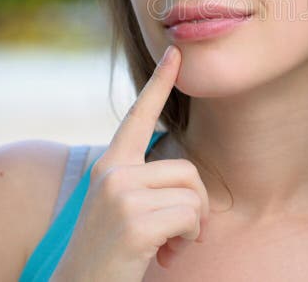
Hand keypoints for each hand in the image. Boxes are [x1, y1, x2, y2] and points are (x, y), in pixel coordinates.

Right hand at [53, 45, 208, 280]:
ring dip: (193, 226)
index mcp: (110, 165)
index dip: (159, 83)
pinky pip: (190, 218)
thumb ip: (147, 185)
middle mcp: (112, 173)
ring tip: (169, 244)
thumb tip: (193, 188)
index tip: (175, 52)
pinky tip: (167, 255)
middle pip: (188, 171)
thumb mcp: (123, 208)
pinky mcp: (132, 223)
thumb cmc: (110, 252)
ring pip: (193, 197)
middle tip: (181, 231)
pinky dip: (189, 239)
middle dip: (197, 205)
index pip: (138, 116)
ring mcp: (120, 196)